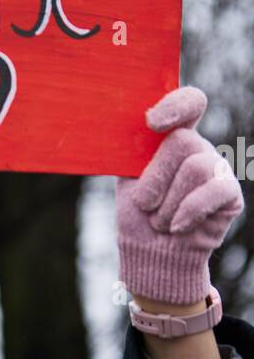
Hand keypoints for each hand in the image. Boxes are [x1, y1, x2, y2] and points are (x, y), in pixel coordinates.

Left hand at [115, 86, 243, 306]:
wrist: (153, 254)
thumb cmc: (139, 215)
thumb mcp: (128, 179)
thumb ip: (134, 151)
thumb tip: (132, 125)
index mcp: (172, 137)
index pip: (188, 104)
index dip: (176, 104)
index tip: (152, 121)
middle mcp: (198, 147)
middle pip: (182, 141)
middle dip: (155, 179)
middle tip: (146, 204)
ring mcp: (217, 168)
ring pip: (196, 167)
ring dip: (168, 203)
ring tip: (160, 220)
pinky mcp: (230, 194)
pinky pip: (213, 191)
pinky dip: (188, 211)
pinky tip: (177, 227)